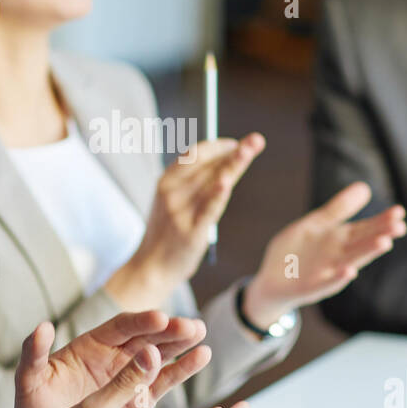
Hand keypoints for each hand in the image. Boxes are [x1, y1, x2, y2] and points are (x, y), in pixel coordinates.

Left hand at [12, 310, 211, 407]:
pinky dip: (181, 370)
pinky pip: (163, 381)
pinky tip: (201, 357)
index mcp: (90, 346)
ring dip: (180, 346)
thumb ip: (34, 355)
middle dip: (169, 331)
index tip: (160, 318)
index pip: (120, 328)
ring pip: (159, 355)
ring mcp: (128, 376)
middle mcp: (113, 356)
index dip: (140, 322)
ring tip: (201, 337)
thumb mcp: (30, 382)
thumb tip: (42, 327)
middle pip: (146, 337)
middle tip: (191, 327)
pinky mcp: (138, 398)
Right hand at [105, 134, 264, 310]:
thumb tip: (224, 161)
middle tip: (255, 141)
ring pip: (211, 183)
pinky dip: (217, 196)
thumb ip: (195, 182)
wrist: (151, 267)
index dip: (217, 146)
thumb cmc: (168, 231)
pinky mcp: (190, 233)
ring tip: (249, 150)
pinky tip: (226, 184)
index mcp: (165, 181)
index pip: (194, 155)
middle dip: (233, 151)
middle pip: (206, 165)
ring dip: (232, 165)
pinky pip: (207, 210)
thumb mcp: (174, 201)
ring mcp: (180, 212)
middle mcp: (171, 193)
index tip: (237, 144)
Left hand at [240, 182, 406, 327]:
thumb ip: (339, 208)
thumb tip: (365, 187)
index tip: (400, 211)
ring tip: (384, 243)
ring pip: (351, 262)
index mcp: (339, 239)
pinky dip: (338, 277)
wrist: (271, 280)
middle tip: (400, 226)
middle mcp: (338, 256)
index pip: (365, 228)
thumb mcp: (316, 224)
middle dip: (381, 235)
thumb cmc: (297, 251)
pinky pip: (326, 283)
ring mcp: (326, 272)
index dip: (381, 220)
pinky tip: (350, 271)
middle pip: (363, 244)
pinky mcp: (311, 287)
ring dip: (367, 253)